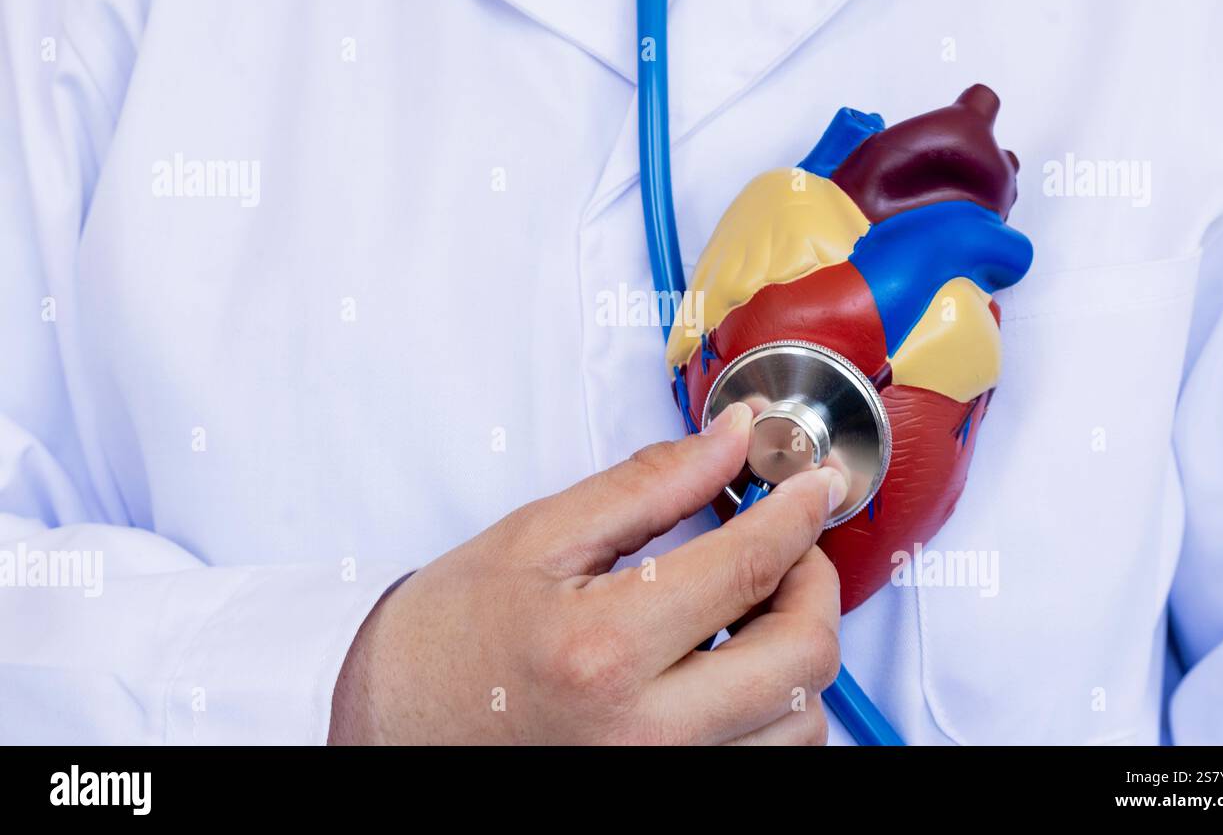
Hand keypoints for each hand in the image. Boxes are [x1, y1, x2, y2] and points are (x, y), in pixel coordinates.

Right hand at [328, 403, 847, 744]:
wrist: (390, 726)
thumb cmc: (448, 639)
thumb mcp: (538, 538)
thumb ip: (648, 486)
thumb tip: (731, 442)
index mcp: (604, 649)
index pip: (748, 566)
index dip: (799, 510)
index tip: (813, 484)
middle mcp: (644, 735)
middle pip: (801, 659)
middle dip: (813, 583)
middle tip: (788, 546)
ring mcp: (660, 783)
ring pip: (798, 723)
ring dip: (796, 652)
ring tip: (750, 610)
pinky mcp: (665, 802)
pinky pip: (766, 762)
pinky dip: (773, 710)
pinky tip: (731, 667)